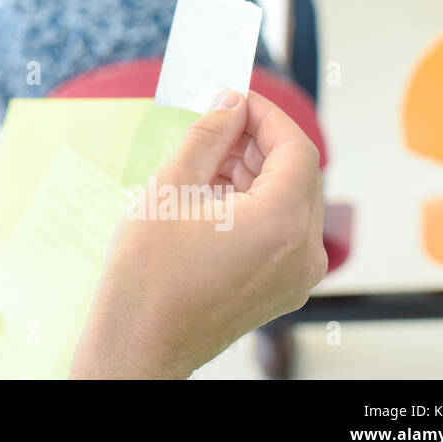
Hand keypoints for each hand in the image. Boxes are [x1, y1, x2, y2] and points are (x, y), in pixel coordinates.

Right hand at [71, 89, 326, 378]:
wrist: (140, 343)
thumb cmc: (148, 275)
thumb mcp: (171, 187)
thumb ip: (210, 136)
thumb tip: (231, 104)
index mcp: (282, 223)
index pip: (296, 147)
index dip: (265, 115)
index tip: (235, 98)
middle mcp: (303, 252)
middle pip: (298, 174)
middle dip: (259, 143)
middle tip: (216, 125)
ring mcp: (296, 276)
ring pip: (290, 202)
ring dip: (255, 173)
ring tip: (205, 164)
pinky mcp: (281, 289)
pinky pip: (281, 232)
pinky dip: (255, 205)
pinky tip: (211, 198)